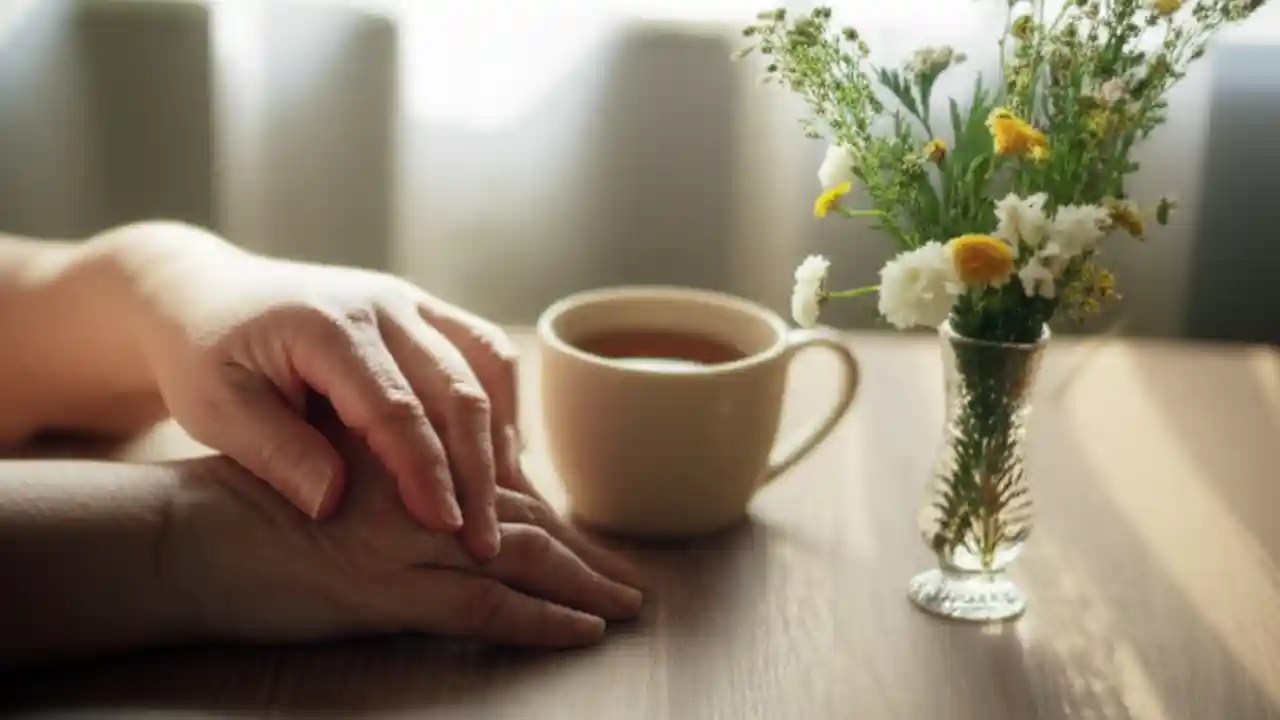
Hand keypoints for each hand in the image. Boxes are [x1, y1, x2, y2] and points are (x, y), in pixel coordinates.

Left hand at [105, 222, 522, 559]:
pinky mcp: (425, 311)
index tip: (445, 528)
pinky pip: (484, 351)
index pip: (396, 408)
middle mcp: (382, 304)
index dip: (426, 471)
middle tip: (483, 541)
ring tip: (505, 503)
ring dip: (501, 437)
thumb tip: (333, 501)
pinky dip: (502, 403)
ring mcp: (410, 302)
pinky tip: (499, 456)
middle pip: (455, 390)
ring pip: (483, 367)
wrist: (207, 292)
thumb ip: (274, 451)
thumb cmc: (205, 355)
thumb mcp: (214, 409)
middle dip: (477, 471)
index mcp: (327, 326)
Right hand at [167, 449, 642, 647]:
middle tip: (632, 580)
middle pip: (524, 520)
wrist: (181, 534)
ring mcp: (407, 543)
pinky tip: (582, 632)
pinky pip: (486, 609)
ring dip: (583, 584)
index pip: (499, 486)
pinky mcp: (388, 592)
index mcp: (406, 458)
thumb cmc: (241, 501)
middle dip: (583, 552)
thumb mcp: (321, 464)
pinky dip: (540, 620)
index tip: (585, 540)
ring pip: (519, 558)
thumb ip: (384, 473)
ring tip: (627, 604)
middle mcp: (418, 494)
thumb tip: (440, 494)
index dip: (549, 517)